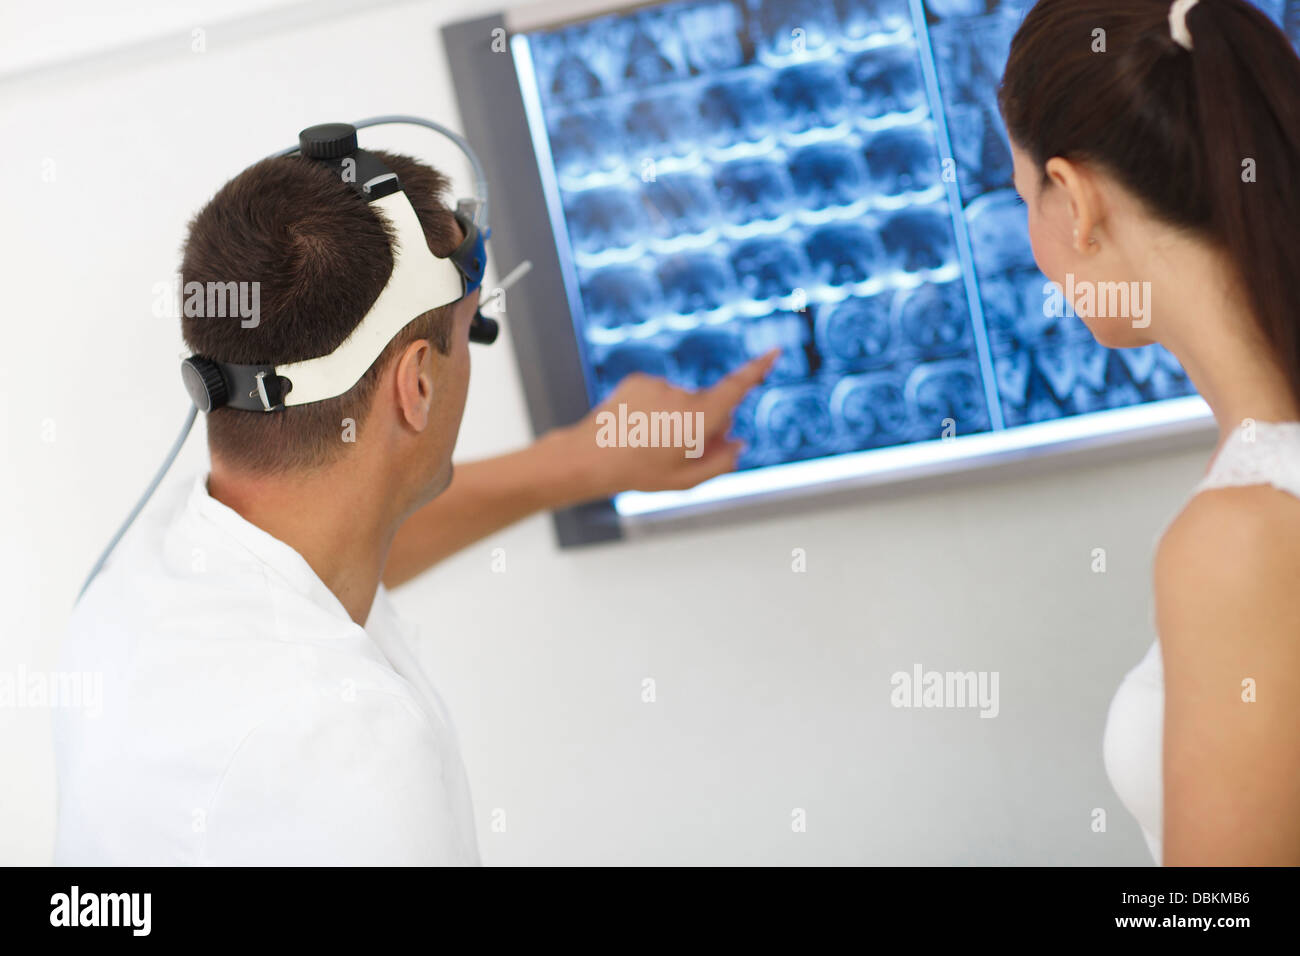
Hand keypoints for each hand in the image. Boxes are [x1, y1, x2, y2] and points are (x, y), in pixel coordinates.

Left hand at [542, 350, 780, 501]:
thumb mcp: (685, 481)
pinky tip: (637, 425)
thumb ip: (721, 463)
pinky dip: (655, 407)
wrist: (590, 457)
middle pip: (709, 405)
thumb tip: (738, 444)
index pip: (736, 389)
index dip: (758, 369)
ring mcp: (660, 385)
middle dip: (703, 424)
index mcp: (698, 420)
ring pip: (682, 400)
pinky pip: (659, 392)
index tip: (774, 351)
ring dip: (674, 417)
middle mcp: (682, 396)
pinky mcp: (641, 380)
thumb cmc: (638, 473)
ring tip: (648, 440)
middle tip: (676, 450)